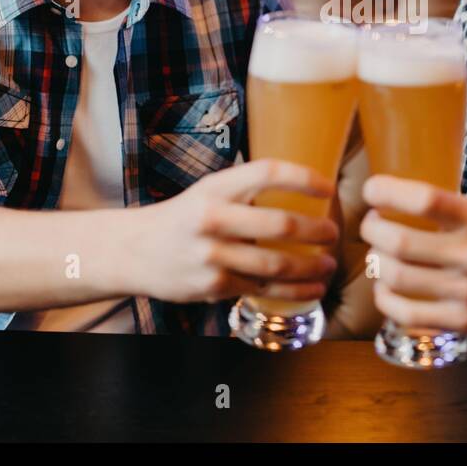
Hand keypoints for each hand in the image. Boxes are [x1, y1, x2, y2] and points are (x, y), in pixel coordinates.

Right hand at [133, 160, 337, 303]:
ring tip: (329, 264)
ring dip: (311, 266)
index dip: (304, 178)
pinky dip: (294, 292)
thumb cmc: (183, 218)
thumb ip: (246, 192)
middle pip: (279, 223)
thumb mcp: (208, 192)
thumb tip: (303, 191)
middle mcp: (212, 218)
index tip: (329, 187)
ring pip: (276, 263)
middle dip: (316, 230)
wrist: (133, 251)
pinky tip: (312, 289)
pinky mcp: (213, 285)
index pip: (267, 173)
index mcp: (215, 188)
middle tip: (334, 232)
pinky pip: (263, 289)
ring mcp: (212, 255)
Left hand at [358, 174, 466, 333]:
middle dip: (372, 229)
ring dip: (375, 261)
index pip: (423, 200)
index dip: (386, 192)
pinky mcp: (462, 322)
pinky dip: (384, 298)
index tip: (372, 191)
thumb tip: (386, 199)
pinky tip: (385, 287)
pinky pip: (406, 313)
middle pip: (400, 242)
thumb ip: (443, 208)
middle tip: (372, 224)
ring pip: (396, 277)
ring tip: (378, 253)